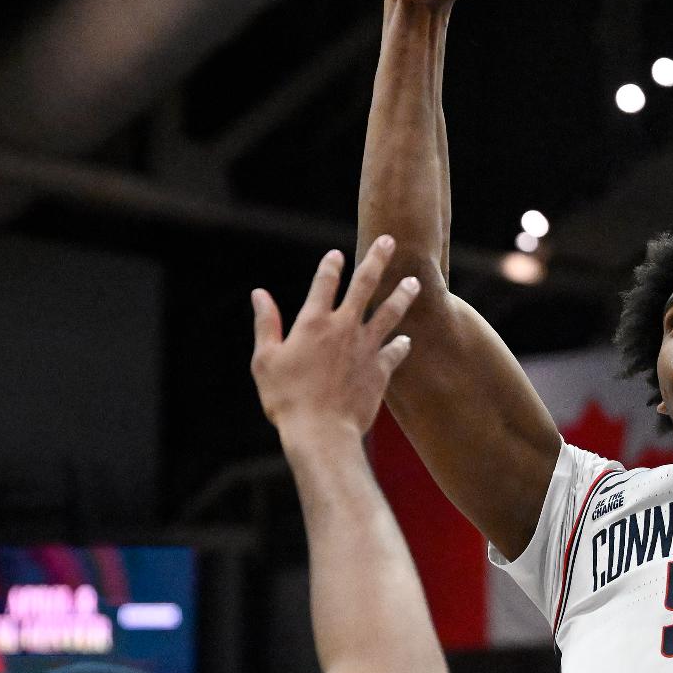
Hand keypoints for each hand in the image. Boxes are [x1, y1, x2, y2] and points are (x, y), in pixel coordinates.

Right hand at [250, 237, 420, 439]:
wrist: (321, 432)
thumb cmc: (286, 398)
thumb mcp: (265, 360)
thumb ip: (266, 324)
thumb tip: (259, 294)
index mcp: (313, 322)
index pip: (324, 282)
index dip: (330, 265)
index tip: (336, 254)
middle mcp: (344, 328)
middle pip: (365, 284)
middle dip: (377, 259)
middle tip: (389, 240)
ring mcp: (366, 347)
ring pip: (389, 313)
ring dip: (402, 295)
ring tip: (414, 282)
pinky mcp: (380, 370)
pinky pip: (395, 352)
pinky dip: (400, 345)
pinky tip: (406, 341)